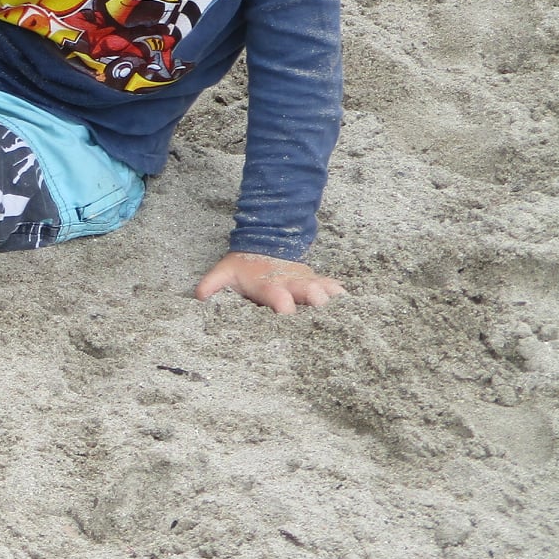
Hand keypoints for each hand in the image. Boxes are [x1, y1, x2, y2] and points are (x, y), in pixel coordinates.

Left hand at [195, 252, 345, 313]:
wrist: (264, 242)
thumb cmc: (242, 267)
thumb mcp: (223, 273)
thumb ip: (211, 285)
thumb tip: (198, 297)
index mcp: (269, 285)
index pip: (277, 297)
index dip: (283, 307)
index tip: (287, 316)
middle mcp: (292, 284)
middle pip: (310, 292)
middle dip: (319, 301)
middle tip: (328, 313)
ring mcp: (307, 282)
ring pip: (328, 290)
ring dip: (337, 301)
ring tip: (352, 315)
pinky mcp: (318, 282)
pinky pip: (335, 288)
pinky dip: (346, 297)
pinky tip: (360, 310)